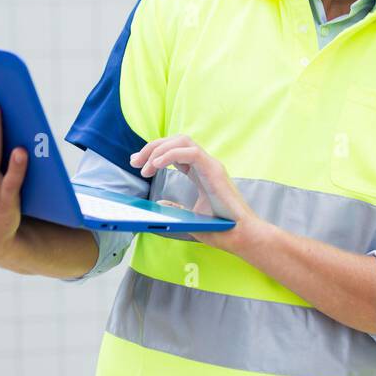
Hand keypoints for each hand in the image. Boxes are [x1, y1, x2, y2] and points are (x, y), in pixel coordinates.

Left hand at [130, 135, 257, 250]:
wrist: (240, 235)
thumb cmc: (221, 228)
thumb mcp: (190, 216)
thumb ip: (176, 207)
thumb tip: (160, 204)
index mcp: (201, 172)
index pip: (176, 150)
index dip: (155, 153)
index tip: (137, 163)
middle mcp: (206, 164)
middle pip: (177, 140)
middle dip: (153, 146)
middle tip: (135, 161)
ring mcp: (211, 165)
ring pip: (183, 140)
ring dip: (159, 148)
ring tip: (145, 165)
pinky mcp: (214, 170)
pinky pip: (190, 152)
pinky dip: (170, 154)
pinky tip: (156, 165)